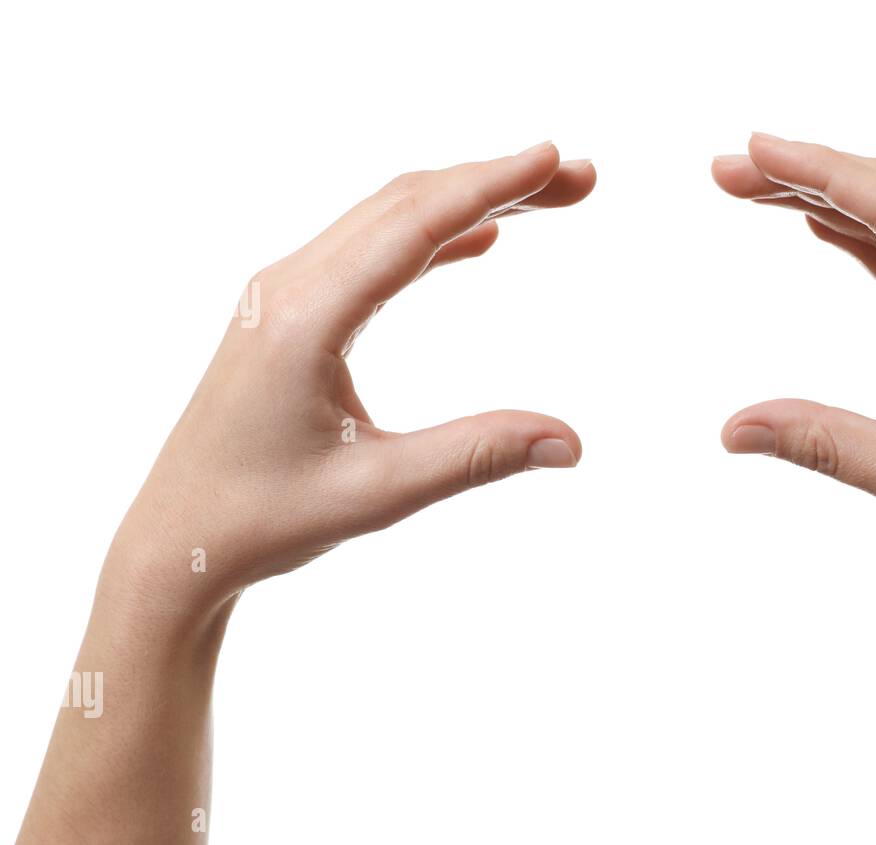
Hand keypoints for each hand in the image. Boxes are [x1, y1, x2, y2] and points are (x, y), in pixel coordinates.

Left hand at [115, 142, 594, 609]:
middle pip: (407, 203)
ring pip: (389, 218)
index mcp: (306, 319)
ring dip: (468, 202)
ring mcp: (285, 293)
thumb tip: (572, 443)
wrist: (177, 537)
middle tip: (579, 179)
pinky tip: (481, 241)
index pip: (412, 226)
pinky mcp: (291, 311)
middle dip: (496, 182)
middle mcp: (290, 287)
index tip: (552, 157)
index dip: (488, 186)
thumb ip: (476, 457)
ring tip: (546, 198)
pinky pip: (371, 249)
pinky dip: (433, 235)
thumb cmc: (264, 520)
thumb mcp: (379, 493)